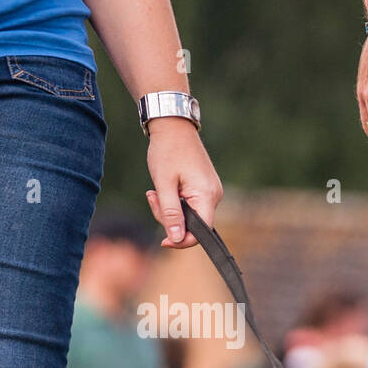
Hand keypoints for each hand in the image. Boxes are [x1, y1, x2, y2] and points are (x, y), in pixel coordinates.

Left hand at [145, 119, 222, 247]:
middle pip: (194, 224)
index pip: (201, 232)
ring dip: (170, 209)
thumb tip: (175, 239)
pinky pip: (192, 205)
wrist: (174, 126)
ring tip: (155, 191)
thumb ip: (170, 213)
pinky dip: (176, 202)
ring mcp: (212, 192)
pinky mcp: (206, 188)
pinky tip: (165, 189)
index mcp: (207, 196)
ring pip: (191, 215)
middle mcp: (215, 196)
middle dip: (170, 219)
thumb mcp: (163, 184)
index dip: (182, 240)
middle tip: (152, 197)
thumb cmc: (167, 151)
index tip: (163, 241)